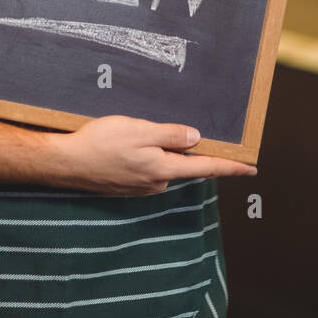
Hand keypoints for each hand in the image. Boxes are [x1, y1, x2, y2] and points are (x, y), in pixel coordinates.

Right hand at [44, 114, 256, 196]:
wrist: (65, 163)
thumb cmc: (100, 143)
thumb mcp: (139, 130)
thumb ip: (169, 134)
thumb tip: (196, 138)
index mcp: (163, 169)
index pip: (205, 168)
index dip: (231, 167)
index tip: (251, 169)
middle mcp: (156, 183)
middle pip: (182, 164)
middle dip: (182, 148)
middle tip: (167, 130)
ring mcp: (141, 187)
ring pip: (162, 165)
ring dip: (159, 151)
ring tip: (134, 133)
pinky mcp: (127, 186)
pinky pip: (147, 169)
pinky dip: (145, 157)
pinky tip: (126, 145)